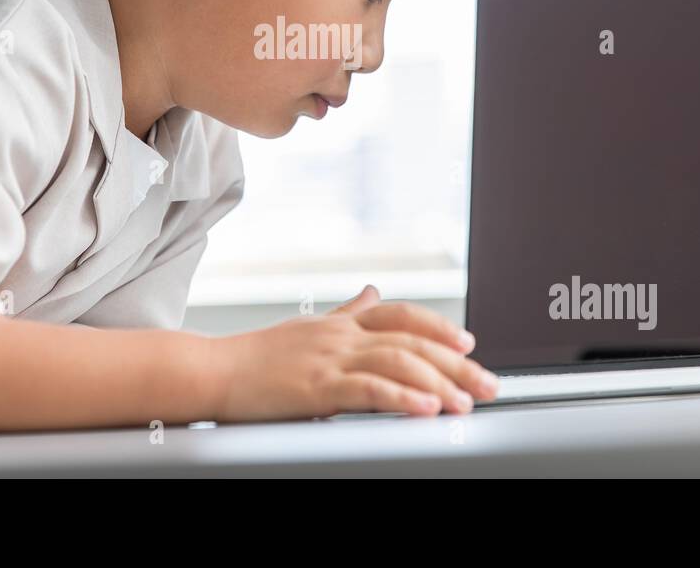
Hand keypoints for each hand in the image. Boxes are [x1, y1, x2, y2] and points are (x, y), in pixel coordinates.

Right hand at [207, 284, 498, 420]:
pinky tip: (425, 409)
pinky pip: (369, 389)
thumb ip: (345, 312)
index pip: (401, 316)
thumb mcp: (307, 326)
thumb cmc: (256, 356)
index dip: (439, 327)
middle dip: (456, 364)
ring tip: (465, 403)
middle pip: (411, 341)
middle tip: (487, 385)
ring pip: (397, 362)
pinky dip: (402, 398)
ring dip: (438, 383)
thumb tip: (371, 290)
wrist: (212, 370)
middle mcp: (341, 335)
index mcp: (341, 323)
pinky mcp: (316, 387)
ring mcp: (329, 358)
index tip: (470, 345)